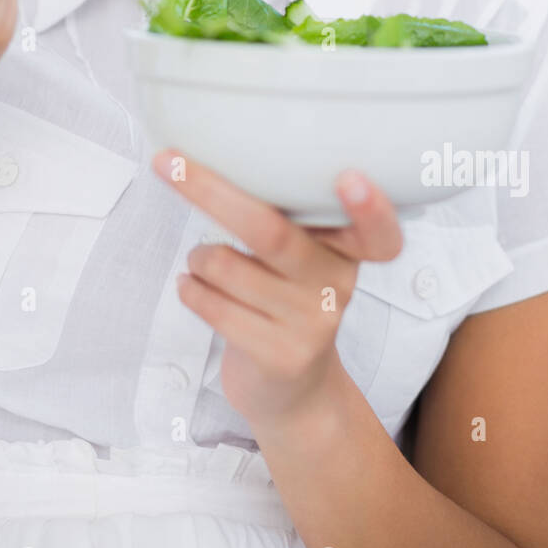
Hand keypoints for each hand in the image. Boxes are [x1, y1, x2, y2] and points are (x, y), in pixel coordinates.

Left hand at [152, 150, 402, 433]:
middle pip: (271, 231)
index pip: (379, 233)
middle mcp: (337, 285)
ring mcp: (311, 324)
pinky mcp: (279, 355)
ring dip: (198, 257)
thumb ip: (285, 217)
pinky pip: (213, 306)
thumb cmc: (284, 301)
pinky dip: (190, 289)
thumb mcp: (301, 258)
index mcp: (348, 251)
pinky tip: (193, 287)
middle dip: (210, 191)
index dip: (371, 207)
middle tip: (168, 162)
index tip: (350, 177)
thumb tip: (215, 158)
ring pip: (226, 266)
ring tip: (201, 262)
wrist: (292, 389)